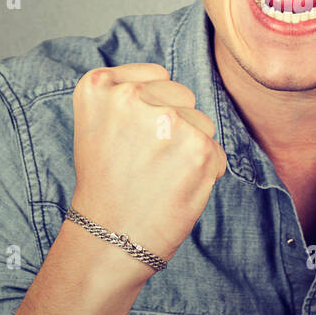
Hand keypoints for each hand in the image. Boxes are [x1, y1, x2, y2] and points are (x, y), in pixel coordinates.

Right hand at [70, 63, 226, 261]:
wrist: (108, 237)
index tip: (129, 139)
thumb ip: (129, 92)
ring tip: (158, 176)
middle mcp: (130, 96)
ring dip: (190, 149)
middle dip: (174, 125)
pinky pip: (216, 151)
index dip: (151, 110)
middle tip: (144, 161)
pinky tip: (175, 188)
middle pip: (183, 96)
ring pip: (202, 123)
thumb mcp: (99, 123)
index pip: (157, 76)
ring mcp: (166, 120)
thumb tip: (169, 79)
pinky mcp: (197, 147)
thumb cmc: (107, 183)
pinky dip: (204, 172)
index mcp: (99, 85)